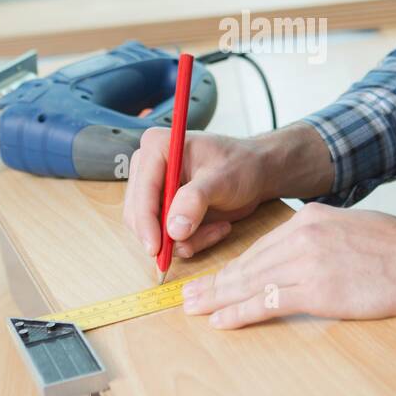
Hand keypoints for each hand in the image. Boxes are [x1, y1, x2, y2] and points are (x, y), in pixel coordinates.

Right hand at [124, 122, 335, 261]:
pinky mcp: (162, 208)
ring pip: (151, 230)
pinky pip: (165, 236)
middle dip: (168, 235)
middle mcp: (148, 166)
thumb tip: (173, 230)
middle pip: (138, 213)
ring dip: (184, 240)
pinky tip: (215, 228)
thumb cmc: (242, 166)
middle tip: (198, 241)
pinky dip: (190, 240)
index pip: (142, 190)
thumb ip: (196, 201)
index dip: (146, 222)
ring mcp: (153, 189)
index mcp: (157, 147)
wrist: (256, 173)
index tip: (156, 248)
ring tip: (217, 229)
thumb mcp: (223, 180)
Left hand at [181, 204, 395, 328]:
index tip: (216, 278)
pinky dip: (239, 312)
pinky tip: (221, 320)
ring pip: (251, 282)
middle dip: (216, 282)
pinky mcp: (317, 290)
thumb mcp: (353, 228)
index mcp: (311, 217)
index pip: (262, 245)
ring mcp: (308, 261)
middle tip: (188, 296)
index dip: (235, 266)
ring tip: (194, 310)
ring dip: (218, 298)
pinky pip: (268, 302)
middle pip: (249, 262)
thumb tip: (303, 256)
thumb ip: (323, 239)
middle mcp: (303, 234)